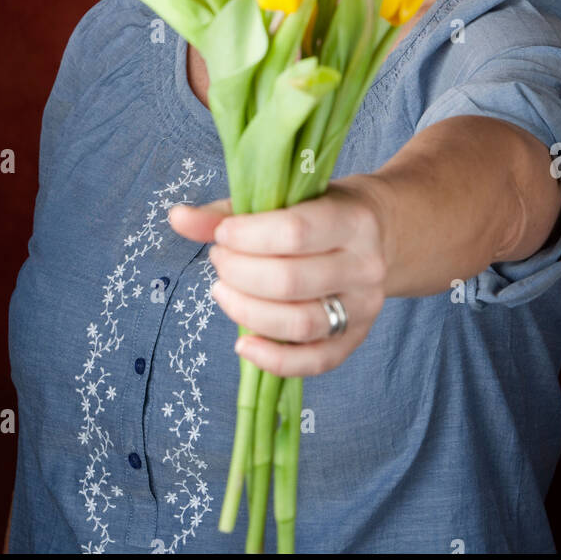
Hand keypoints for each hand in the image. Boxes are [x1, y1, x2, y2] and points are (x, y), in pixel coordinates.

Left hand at [167, 176, 387, 375]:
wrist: (382, 232)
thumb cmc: (323, 209)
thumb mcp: (286, 197)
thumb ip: (230, 210)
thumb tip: (177, 217)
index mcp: (352, 219)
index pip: (294, 232)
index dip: (247, 237)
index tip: (221, 235)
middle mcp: (365, 265)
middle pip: (289, 282)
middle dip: (238, 273)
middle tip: (219, 260)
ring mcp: (363, 307)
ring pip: (299, 324)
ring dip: (246, 312)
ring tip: (222, 292)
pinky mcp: (355, 338)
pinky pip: (314, 362)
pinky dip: (273, 360)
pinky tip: (243, 343)